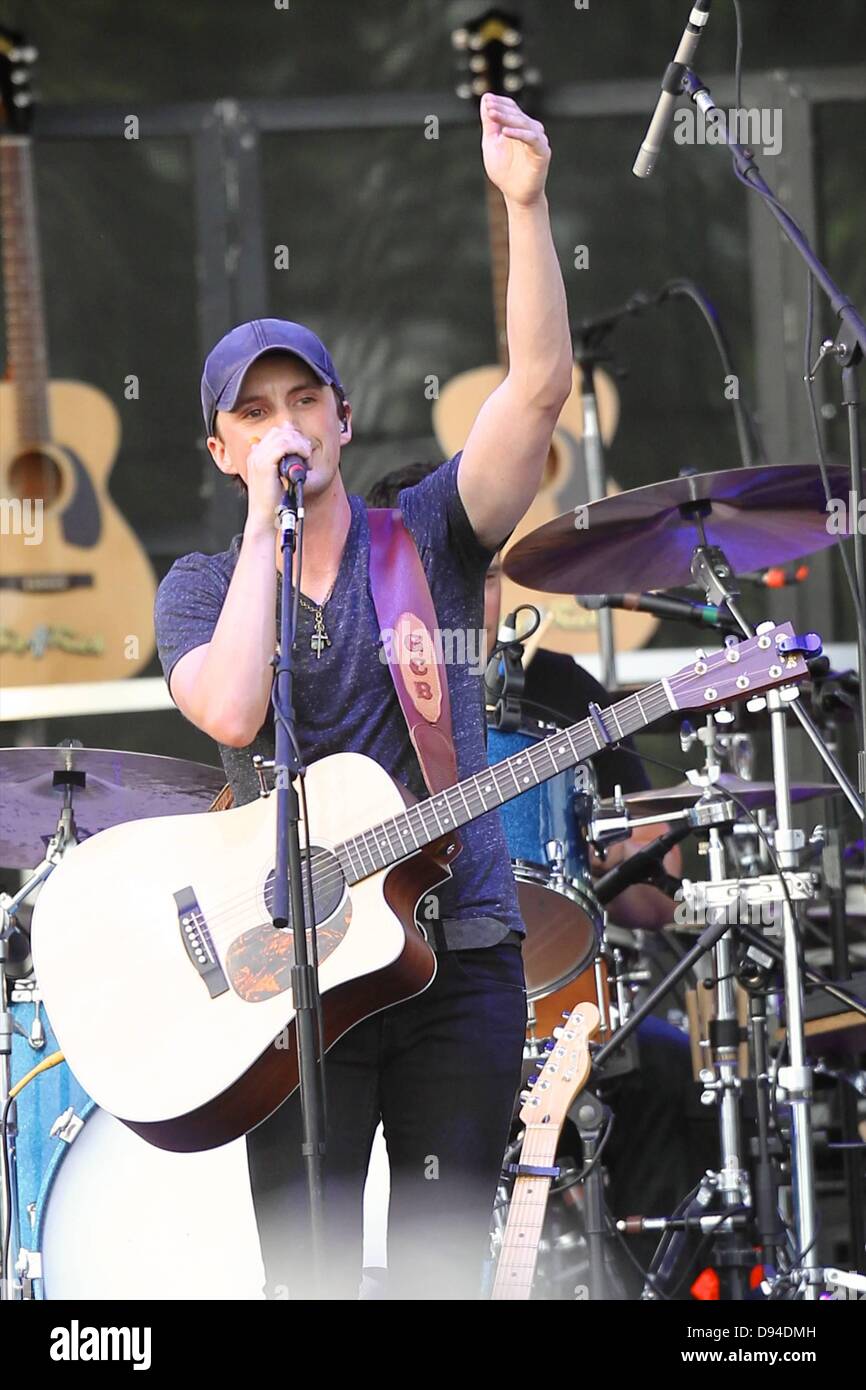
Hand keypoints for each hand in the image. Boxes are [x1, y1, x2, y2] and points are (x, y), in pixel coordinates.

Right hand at [244, 424, 311, 531]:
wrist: (264, 518)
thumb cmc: (273, 502)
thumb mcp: (279, 477)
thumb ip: (284, 463)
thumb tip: (295, 450)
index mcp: (256, 455)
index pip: (275, 433)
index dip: (293, 436)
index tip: (305, 449)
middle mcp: (255, 454)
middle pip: (279, 431)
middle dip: (298, 438)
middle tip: (308, 453)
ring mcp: (257, 458)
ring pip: (283, 436)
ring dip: (300, 444)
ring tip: (307, 458)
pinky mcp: (263, 464)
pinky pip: (284, 445)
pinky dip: (298, 449)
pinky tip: (305, 459)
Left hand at [480, 93, 550, 207]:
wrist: (515, 194)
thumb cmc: (504, 171)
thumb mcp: (491, 143)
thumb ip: (489, 123)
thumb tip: (486, 98)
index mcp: (519, 125)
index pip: (511, 107)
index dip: (499, 103)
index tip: (487, 101)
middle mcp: (530, 129)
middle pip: (516, 114)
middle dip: (501, 110)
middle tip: (489, 108)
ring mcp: (538, 140)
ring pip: (524, 123)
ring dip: (508, 119)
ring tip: (493, 115)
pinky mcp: (542, 152)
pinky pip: (532, 139)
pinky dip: (519, 134)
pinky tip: (505, 133)